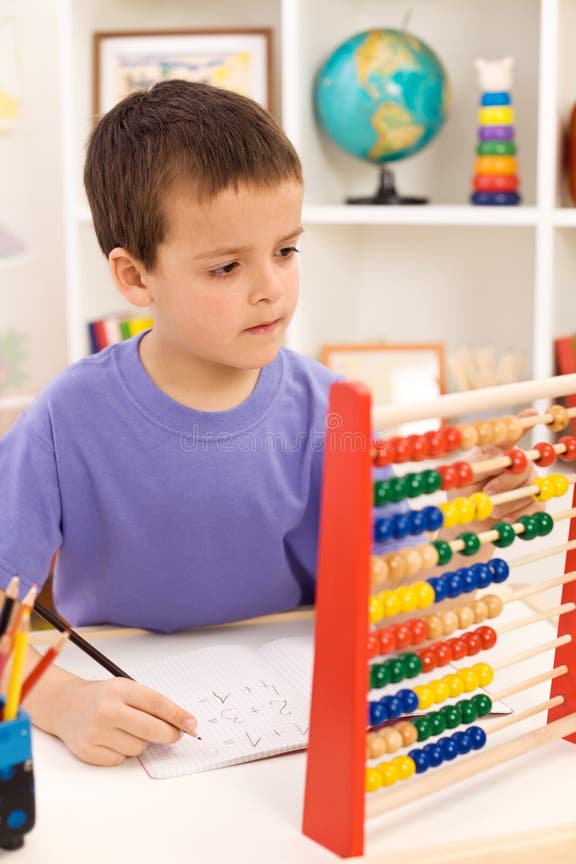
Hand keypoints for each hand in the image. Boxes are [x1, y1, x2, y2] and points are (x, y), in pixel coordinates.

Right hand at [54, 676, 197, 765]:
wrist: (65, 705)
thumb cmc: (102, 697)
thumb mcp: (125, 689)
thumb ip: (151, 704)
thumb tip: (182, 723)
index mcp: (120, 689)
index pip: (157, 703)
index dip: (178, 715)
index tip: (192, 724)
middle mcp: (107, 709)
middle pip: (151, 729)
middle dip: (169, 734)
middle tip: (175, 735)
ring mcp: (96, 731)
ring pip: (138, 747)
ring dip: (140, 742)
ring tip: (126, 730)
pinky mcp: (88, 751)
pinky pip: (121, 760)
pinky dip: (122, 753)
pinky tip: (112, 740)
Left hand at [459, 410, 543, 528]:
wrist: (469, 522)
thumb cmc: (464, 494)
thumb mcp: (463, 478)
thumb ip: (477, 466)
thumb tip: (498, 460)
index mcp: (496, 452)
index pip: (509, 435)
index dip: (521, 424)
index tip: (530, 415)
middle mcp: (517, 463)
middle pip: (522, 465)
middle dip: (505, 481)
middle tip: (488, 493)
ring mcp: (529, 481)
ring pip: (529, 488)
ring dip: (507, 503)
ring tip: (491, 510)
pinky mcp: (537, 502)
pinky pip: (535, 507)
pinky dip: (518, 515)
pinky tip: (505, 519)